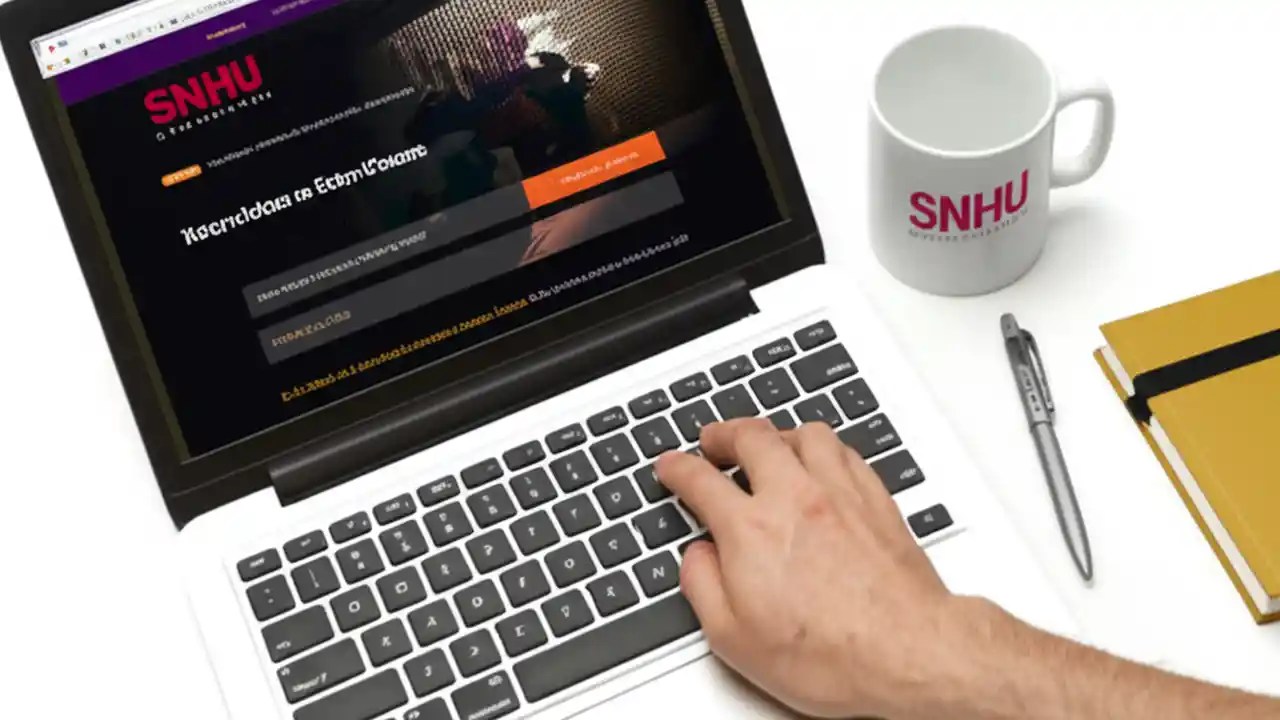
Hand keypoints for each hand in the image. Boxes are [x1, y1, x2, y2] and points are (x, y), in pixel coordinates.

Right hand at [656, 419, 995, 719]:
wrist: (908, 654)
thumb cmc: (831, 655)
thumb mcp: (735, 640)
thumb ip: (703, 587)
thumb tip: (697, 557)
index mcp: (751, 530)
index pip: (700, 480)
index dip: (677, 468)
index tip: (671, 467)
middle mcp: (794, 498)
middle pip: (752, 436)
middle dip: (724, 433)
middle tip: (714, 441)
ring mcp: (839, 494)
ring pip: (805, 434)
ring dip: (778, 434)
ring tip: (768, 444)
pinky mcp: (876, 501)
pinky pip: (845, 452)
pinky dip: (823, 449)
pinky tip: (821, 462)